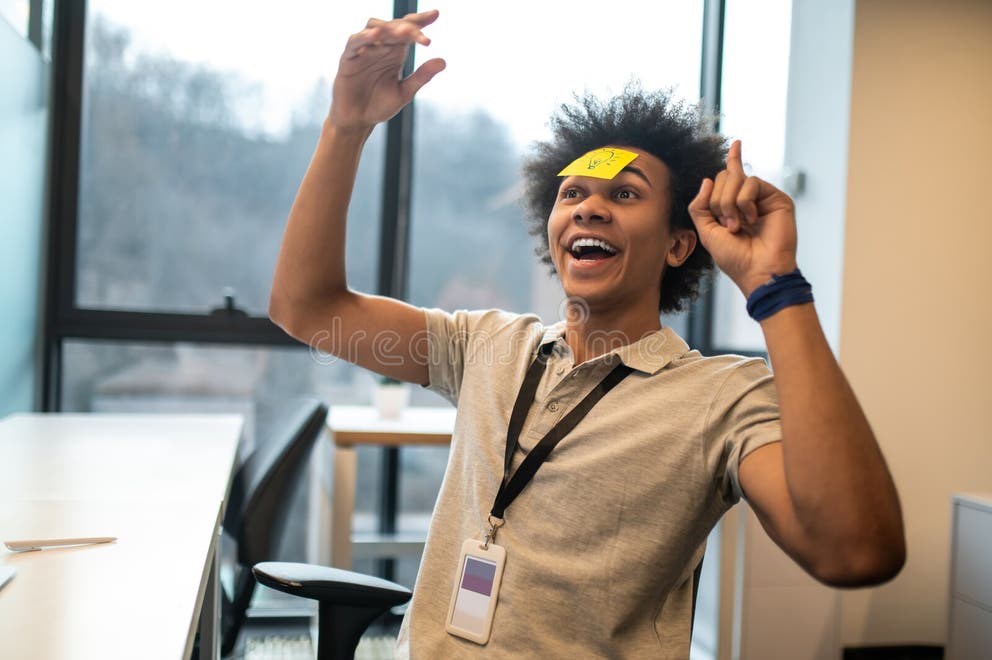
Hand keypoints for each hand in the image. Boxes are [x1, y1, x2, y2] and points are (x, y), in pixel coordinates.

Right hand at [330, 10, 445, 131]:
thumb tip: (443, 61)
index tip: (436, 14)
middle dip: (408, 27)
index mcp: (396, 52)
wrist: (358, 122)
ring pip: (373, 27)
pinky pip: (354, 42)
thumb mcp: (405, 93)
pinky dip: (364, 37)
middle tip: (421, 36)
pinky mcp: (348, 59)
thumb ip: (421, 76)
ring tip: (403, 33)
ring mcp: (363, 51)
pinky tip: (377, 36)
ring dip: (389, 28)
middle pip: (393, 26)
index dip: (421, 20)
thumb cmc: (379, 106)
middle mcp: (380, 47)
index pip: (408, 30)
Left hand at [688, 140, 798, 296]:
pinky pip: (751, 182)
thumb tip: (707, 179)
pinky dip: (744, 202)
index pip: (729, 177)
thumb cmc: (734, 257)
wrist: (758, 271)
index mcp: (732, 207)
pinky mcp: (776, 198)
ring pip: (735, 178)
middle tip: (727, 225)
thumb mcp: (707, 232)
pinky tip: (752, 219)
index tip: (737, 143)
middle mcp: (748, 199)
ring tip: (738, 225)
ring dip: (728, 203)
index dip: (733, 159)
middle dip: (717, 201)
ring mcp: (763, 198)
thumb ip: (700, 206)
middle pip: (723, 177)